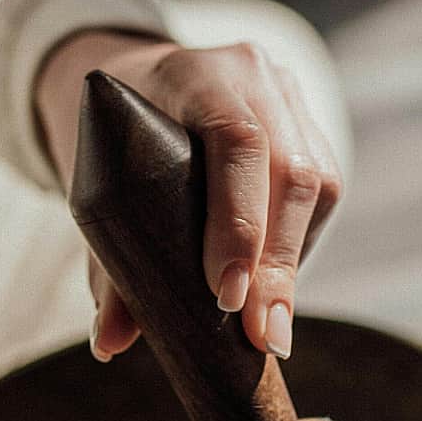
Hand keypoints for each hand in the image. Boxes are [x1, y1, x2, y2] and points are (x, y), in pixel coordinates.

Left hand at [35, 31, 342, 360]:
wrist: (136, 85)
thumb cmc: (115, 144)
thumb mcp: (100, 189)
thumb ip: (107, 264)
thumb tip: (108, 344)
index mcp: (193, 76)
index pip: (236, 141)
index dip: (239, 222)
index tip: (226, 295)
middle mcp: (251, 76)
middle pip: (289, 172)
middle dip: (276, 265)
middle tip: (263, 338)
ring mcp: (288, 95)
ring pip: (317, 185)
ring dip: (293, 263)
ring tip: (270, 328)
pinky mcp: (309, 125)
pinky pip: (322, 192)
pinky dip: (298, 247)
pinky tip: (275, 288)